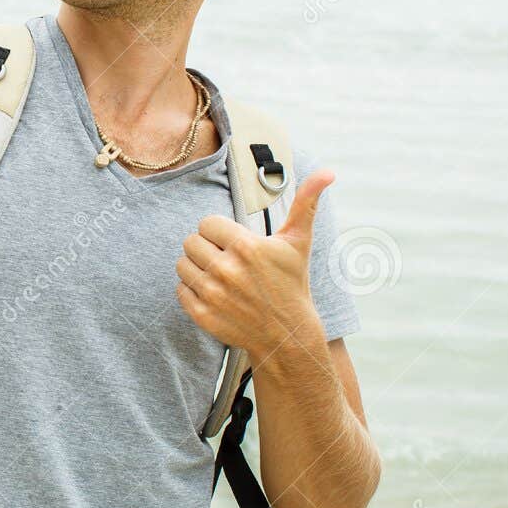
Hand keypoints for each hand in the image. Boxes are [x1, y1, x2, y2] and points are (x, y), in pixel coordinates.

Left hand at [175, 170, 333, 363]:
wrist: (286, 334)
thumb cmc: (291, 283)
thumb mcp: (298, 242)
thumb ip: (306, 203)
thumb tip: (327, 172)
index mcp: (246, 247)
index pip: (207, 223)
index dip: (220, 232)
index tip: (235, 243)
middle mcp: (226, 269)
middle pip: (191, 242)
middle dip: (207, 248)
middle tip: (227, 259)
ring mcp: (213, 294)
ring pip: (182, 264)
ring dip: (197, 267)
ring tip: (219, 275)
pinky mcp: (202, 314)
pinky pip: (180, 290)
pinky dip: (192, 290)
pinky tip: (214, 293)